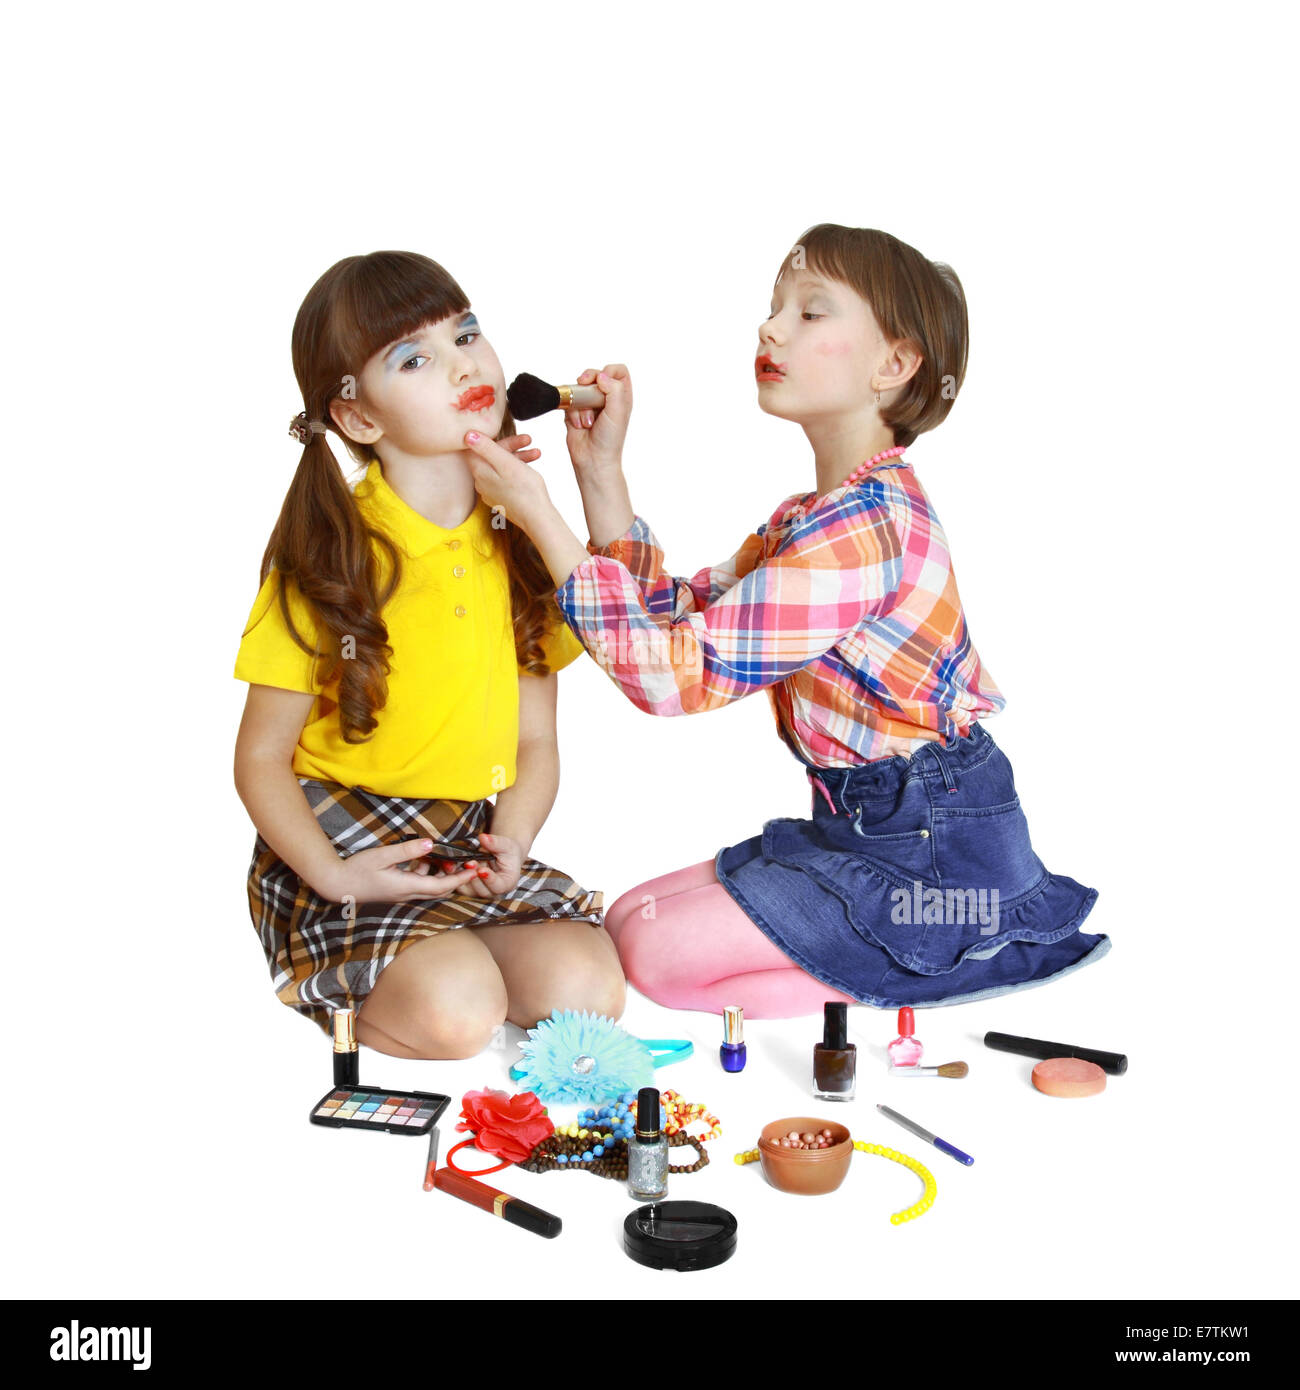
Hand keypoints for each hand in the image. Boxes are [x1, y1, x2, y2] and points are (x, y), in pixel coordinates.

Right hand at [322, 839, 482, 904]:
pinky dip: (426, 873)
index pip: (440, 886)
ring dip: (439, 874)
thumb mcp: (382, 855)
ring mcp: (401, 894)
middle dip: (454, 877)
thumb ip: (407, 850)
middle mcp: (407, 894)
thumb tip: (431, 844)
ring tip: (445, 855)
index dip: (459, 879)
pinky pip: (418, 884)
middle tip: (465, 861)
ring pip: (429, 887)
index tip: (473, 870)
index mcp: (406, 887)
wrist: (337, 885)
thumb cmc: (357, 870)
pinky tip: (422, 858)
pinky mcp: (396, 891)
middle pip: (439, 890)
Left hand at [452, 830, 523, 897]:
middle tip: (469, 862)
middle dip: (473, 875)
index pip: (498, 886)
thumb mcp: (506, 845)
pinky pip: (456, 884)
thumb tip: (483, 838)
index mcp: (506, 884)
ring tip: (459, 862)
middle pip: (480, 889)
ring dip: (461, 875)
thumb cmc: (507, 852)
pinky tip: (450, 864)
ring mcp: (478, 891)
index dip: (489, 879)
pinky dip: (453, 874)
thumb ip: (496, 843)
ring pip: (467, 888)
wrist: (499, 855)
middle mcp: (491, 891)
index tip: (482, 870)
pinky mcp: (466, 888)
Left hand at [463, 428, 551, 529]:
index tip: (507, 434)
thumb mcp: (505, 462)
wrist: (537, 518)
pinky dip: (517, 469)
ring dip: (517, 456)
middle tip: (527, 440)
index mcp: (479, 472)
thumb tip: (466, 434)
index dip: (492, 437)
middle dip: (509, 445)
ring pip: (500, 466)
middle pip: (489, 455)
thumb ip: (486, 447)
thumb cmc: (524, 490)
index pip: (477, 447)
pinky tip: (530, 468)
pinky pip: (505, 477)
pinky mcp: (500, 498)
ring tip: (536, 453)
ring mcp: (490, 492)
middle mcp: (481, 483)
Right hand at [564, 363, 631, 474]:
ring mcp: (589, 404)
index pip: (617, 371)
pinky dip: (573, 413)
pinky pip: (569, 402)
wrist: (593, 459)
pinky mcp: (575, 412)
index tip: (603, 381)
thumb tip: (601, 376)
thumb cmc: (610, 440)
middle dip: (588, 380)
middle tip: (584, 384)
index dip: (610, 370)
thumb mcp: (618, 412)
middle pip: (595, 375)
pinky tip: (579, 426)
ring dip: (581, 404)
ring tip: (587, 421)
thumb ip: (614, 389)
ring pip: (579, 388)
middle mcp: (605, 398)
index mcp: (621, 396)